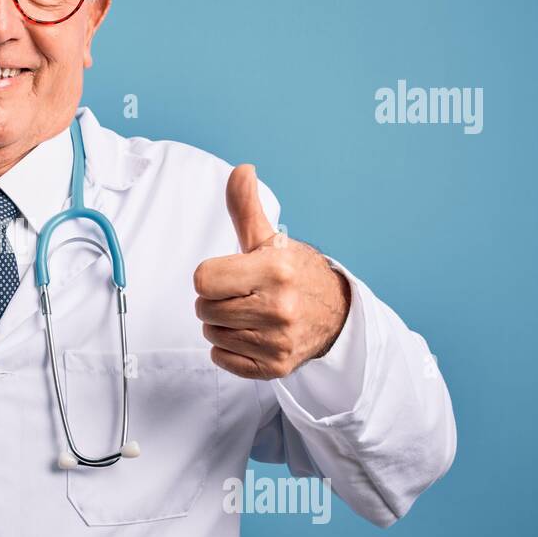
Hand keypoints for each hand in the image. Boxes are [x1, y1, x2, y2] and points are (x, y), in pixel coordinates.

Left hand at [192, 165, 350, 379]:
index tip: (233, 274)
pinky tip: (252, 334)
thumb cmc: (293, 273)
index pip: (202, 280)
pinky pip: (222, 359)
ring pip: (212, 335)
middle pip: (204, 309)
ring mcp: (278, 341)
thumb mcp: (268, 239)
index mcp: (275, 271)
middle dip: (216, 301)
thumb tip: (241, 170)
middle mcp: (279, 308)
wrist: (334, 312)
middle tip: (242, 295)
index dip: (212, 276)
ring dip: (222, 325)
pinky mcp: (276, 366)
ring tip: (250, 314)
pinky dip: (230, 349)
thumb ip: (246, 207)